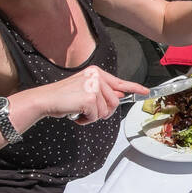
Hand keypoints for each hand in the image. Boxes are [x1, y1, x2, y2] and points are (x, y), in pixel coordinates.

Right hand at [34, 66, 148, 123]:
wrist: (45, 99)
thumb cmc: (63, 96)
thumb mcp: (85, 89)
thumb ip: (102, 91)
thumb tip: (120, 94)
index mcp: (96, 72)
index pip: (120, 81)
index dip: (134, 88)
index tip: (145, 91)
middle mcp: (96, 76)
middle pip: (115, 101)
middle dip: (104, 111)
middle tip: (89, 111)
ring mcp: (93, 86)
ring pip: (106, 111)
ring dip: (94, 116)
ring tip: (80, 111)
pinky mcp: (89, 98)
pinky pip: (96, 116)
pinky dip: (86, 120)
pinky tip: (76, 114)